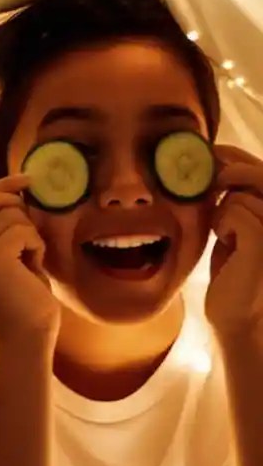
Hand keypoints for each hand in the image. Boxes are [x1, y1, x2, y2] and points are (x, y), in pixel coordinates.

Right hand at [0, 175, 59, 342]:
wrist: (27, 333)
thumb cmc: (23, 295)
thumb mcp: (7, 249)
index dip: (4, 185)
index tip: (27, 179)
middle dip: (19, 207)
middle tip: (31, 235)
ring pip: (13, 214)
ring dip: (31, 234)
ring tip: (29, 261)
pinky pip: (23, 230)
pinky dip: (36, 246)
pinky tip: (33, 267)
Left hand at [207, 146, 262, 341]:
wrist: (236, 314)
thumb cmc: (233, 270)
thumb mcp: (233, 228)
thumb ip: (233, 199)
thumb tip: (214, 165)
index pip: (262, 169)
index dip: (236, 157)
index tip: (211, 151)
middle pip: (259, 173)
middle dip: (230, 169)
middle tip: (208, 179)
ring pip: (238, 195)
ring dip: (221, 211)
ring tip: (225, 234)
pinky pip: (232, 210)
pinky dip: (221, 223)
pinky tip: (227, 241)